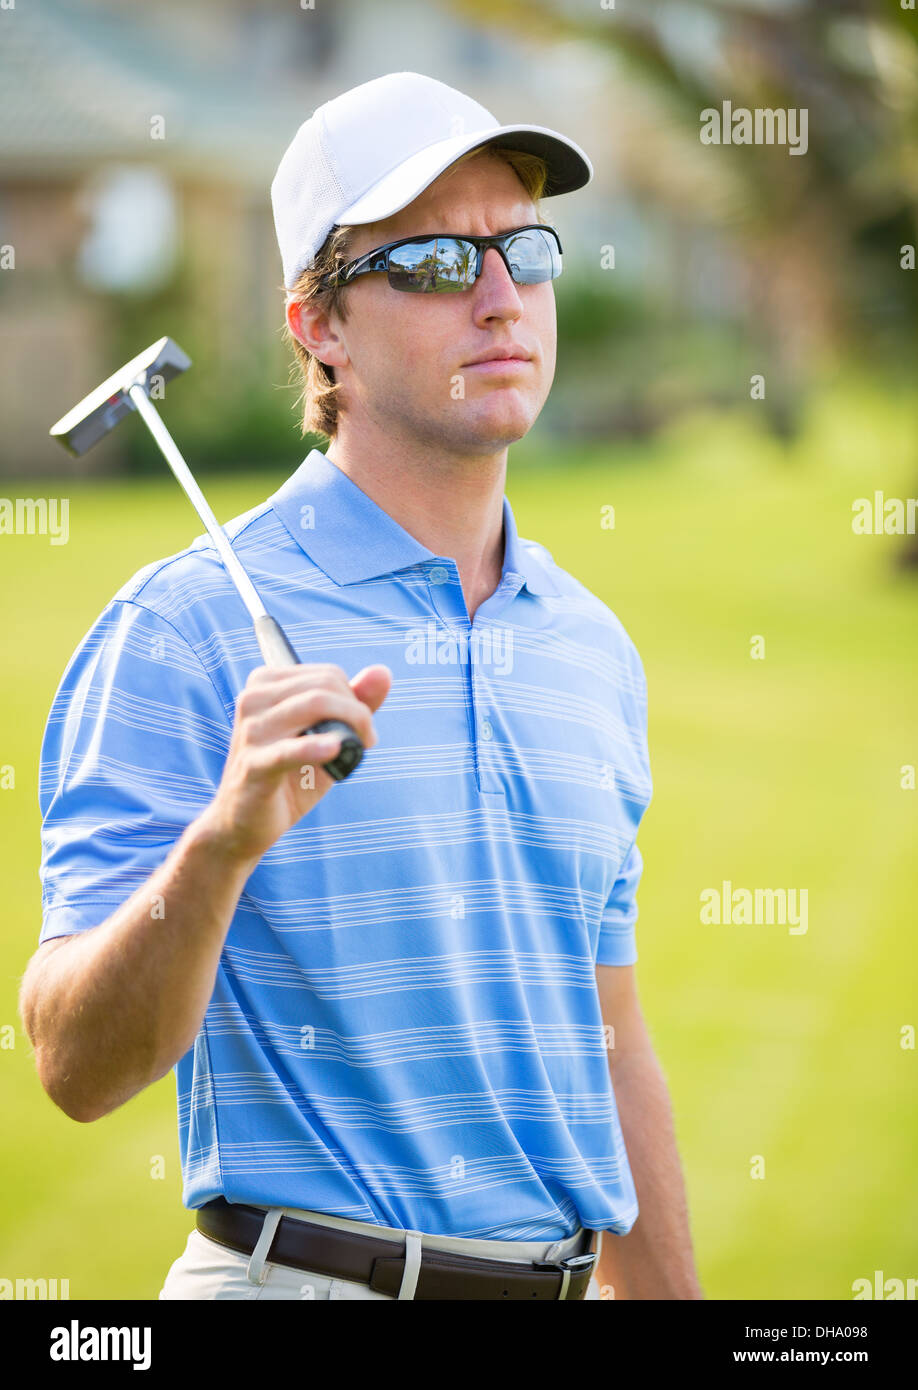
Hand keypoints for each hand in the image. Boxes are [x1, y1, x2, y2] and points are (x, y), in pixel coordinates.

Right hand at [200, 663, 391, 865]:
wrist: (245, 824)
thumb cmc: (290, 777)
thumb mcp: (327, 737)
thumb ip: (355, 703)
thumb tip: (382, 671)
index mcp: (265, 684)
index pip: (328, 675)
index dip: (355, 701)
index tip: (361, 730)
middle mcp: (253, 699)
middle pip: (325, 687)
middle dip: (358, 713)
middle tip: (365, 742)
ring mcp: (251, 731)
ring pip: (314, 706)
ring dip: (349, 731)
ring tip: (351, 753)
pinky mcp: (253, 765)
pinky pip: (289, 749)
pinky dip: (314, 747)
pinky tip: (333, 750)